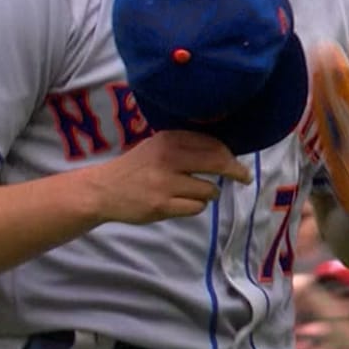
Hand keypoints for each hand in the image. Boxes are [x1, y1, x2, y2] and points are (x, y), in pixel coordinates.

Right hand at [85, 130, 249, 223]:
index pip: (212, 143)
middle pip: (217, 162)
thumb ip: (185, 145)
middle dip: (236, 171)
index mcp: (169, 139)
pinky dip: (196, 207)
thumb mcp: (157, 146)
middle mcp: (168, 158)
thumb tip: (225, 151)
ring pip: (209, 189)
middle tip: (245, 177)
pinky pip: (196, 208)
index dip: (229, 154)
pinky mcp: (162, 205)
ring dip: (209, 193)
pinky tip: (183, 203)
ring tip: (196, 193)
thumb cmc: (136, 167)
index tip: (235, 161)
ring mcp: (165, 183)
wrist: (104, 190)